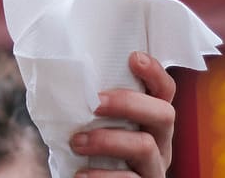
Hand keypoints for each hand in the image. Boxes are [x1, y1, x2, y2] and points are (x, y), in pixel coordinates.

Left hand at [68, 51, 175, 176]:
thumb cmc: (92, 148)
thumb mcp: (99, 123)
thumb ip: (95, 103)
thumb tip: (59, 75)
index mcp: (151, 119)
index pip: (165, 90)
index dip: (155, 72)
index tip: (133, 58)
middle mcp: (160, 142)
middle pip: (165, 114)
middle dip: (128, 104)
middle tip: (95, 105)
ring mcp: (154, 167)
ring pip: (145, 147)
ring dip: (107, 141)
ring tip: (77, 142)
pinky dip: (102, 176)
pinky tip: (81, 174)